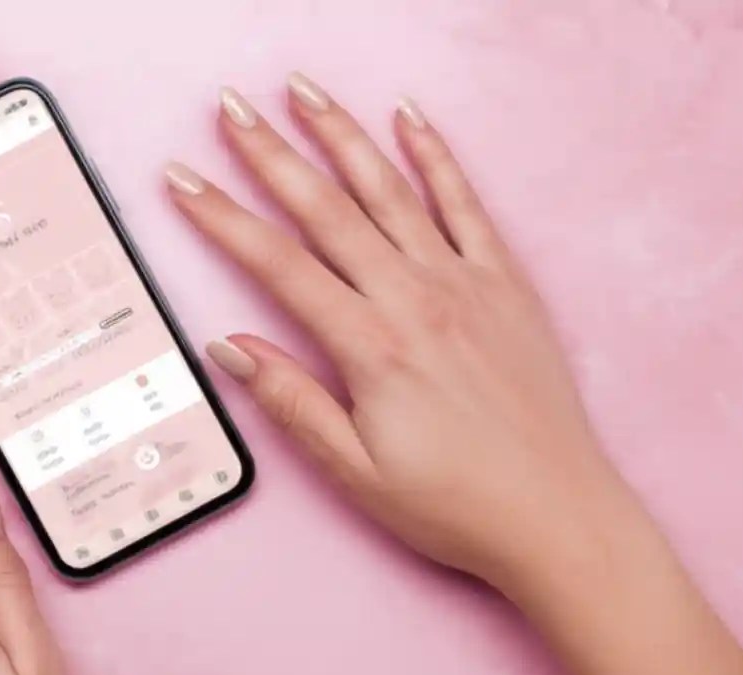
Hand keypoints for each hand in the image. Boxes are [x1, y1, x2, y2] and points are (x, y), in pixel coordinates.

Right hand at [167, 75, 629, 588]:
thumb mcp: (355, 469)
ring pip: (390, 191)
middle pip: (326, 209)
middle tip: (231, 108)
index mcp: (371, 345)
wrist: (558, 516)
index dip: (222, 217)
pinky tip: (410, 118)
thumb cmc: (455, 503)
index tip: (184, 180)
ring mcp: (464, 283)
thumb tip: (229, 346)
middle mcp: (415, 298)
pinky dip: (436, 157)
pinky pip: (466, 204)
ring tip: (303, 91)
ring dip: (341, 136)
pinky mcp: (505, 284)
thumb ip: (291, 400)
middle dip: (271, 153)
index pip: (278, 264)